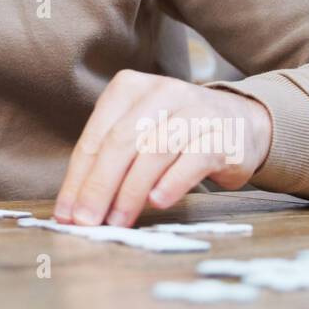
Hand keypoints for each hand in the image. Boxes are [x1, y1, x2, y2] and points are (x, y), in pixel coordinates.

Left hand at [54, 71, 271, 226]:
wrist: (242, 122)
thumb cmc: (176, 133)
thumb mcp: (139, 132)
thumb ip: (109, 160)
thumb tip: (77, 206)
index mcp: (130, 87)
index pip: (96, 136)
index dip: (78, 177)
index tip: (66, 212)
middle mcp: (161, 92)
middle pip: (120, 142)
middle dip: (99, 186)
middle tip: (86, 220)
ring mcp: (194, 111)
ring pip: (153, 152)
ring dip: (130, 192)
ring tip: (117, 221)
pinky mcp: (222, 135)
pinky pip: (192, 159)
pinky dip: (172, 183)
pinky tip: (156, 203)